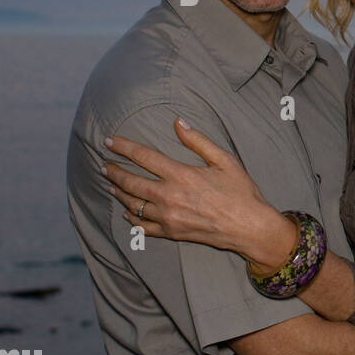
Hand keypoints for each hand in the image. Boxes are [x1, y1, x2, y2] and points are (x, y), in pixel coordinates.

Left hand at [102, 117, 284, 260]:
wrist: (249, 227)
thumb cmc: (241, 192)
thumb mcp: (225, 161)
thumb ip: (198, 141)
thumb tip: (178, 122)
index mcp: (181, 175)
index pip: (143, 157)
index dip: (123, 147)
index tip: (109, 142)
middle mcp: (169, 196)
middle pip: (131, 182)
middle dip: (114, 172)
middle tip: (105, 165)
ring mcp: (168, 217)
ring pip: (133, 204)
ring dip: (119, 192)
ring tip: (111, 185)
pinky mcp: (171, 232)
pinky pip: (143, 226)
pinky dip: (132, 218)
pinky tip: (128, 212)